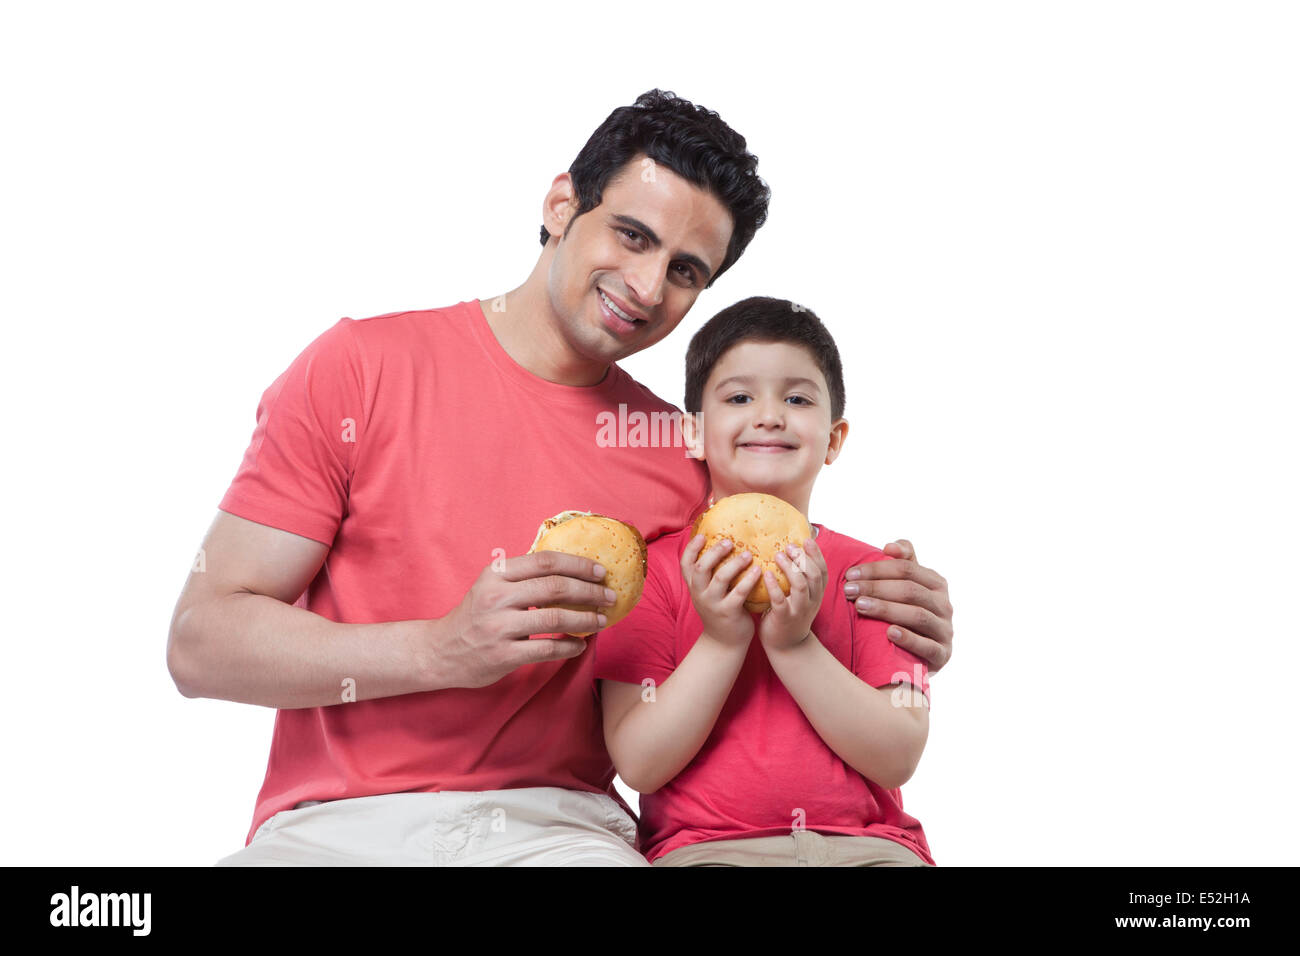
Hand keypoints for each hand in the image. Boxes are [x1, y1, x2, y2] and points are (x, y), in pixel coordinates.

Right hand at [433, 550, 617, 687]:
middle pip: (555, 587)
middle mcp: (496, 597)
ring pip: (555, 617)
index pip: (546, 561)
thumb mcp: (492, 586)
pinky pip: (547, 648)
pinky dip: (569, 646)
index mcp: (497, 574)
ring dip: (586, 619)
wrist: (440, 651)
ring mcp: (499, 627)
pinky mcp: (503, 655)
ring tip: (601, 621)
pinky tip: (580, 645)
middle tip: (609, 596)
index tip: (600, 571)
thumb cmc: (475, 615)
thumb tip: (574, 570)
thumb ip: (523, 576)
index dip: (578, 564)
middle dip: (589, 591)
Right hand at [681, 534, 762, 647]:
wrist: (723, 642)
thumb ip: (711, 574)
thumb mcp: (708, 592)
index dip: (691, 548)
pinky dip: (749, 580)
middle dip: (715, 552)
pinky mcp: (728, 612)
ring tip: (748, 554)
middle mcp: (699, 593)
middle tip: (729, 542)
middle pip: (701, 567)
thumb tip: (723, 544)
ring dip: (735, 564)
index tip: (702, 535)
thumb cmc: (719, 609)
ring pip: (721, 578)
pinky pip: (739, 593)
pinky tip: (759, 570)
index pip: (685, 563)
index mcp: (693, 586)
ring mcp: (712, 603)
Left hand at [757, 537, 826, 651]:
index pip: (823, 570)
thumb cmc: (790, 615)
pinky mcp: (784, 618)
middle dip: (803, 557)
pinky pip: (780, 600)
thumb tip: (790, 551)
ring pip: (800, 585)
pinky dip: (774, 586)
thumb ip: (800, 578)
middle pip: (814, 574)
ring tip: (777, 555)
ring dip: (790, 568)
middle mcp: (811, 600)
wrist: (787, 647)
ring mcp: (798, 610)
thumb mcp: (801, 597)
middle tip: (789, 546)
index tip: (807, 539)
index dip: (816, 554)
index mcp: (816, 593)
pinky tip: (766, 574)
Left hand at [843, 539, 953, 672]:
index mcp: (936, 583)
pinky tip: (889, 633)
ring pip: (917, 615)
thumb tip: (890, 546)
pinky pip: (928, 646)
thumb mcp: (907, 587)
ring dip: (886, 609)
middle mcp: (944, 605)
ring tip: (860, 606)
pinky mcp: (943, 654)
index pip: (906, 568)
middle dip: (876, 588)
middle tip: (849, 591)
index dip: (877, 569)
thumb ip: (902, 562)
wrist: (918, 657)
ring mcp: (945, 630)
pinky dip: (909, 638)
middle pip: (910, 590)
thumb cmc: (906, 614)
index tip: (850, 574)